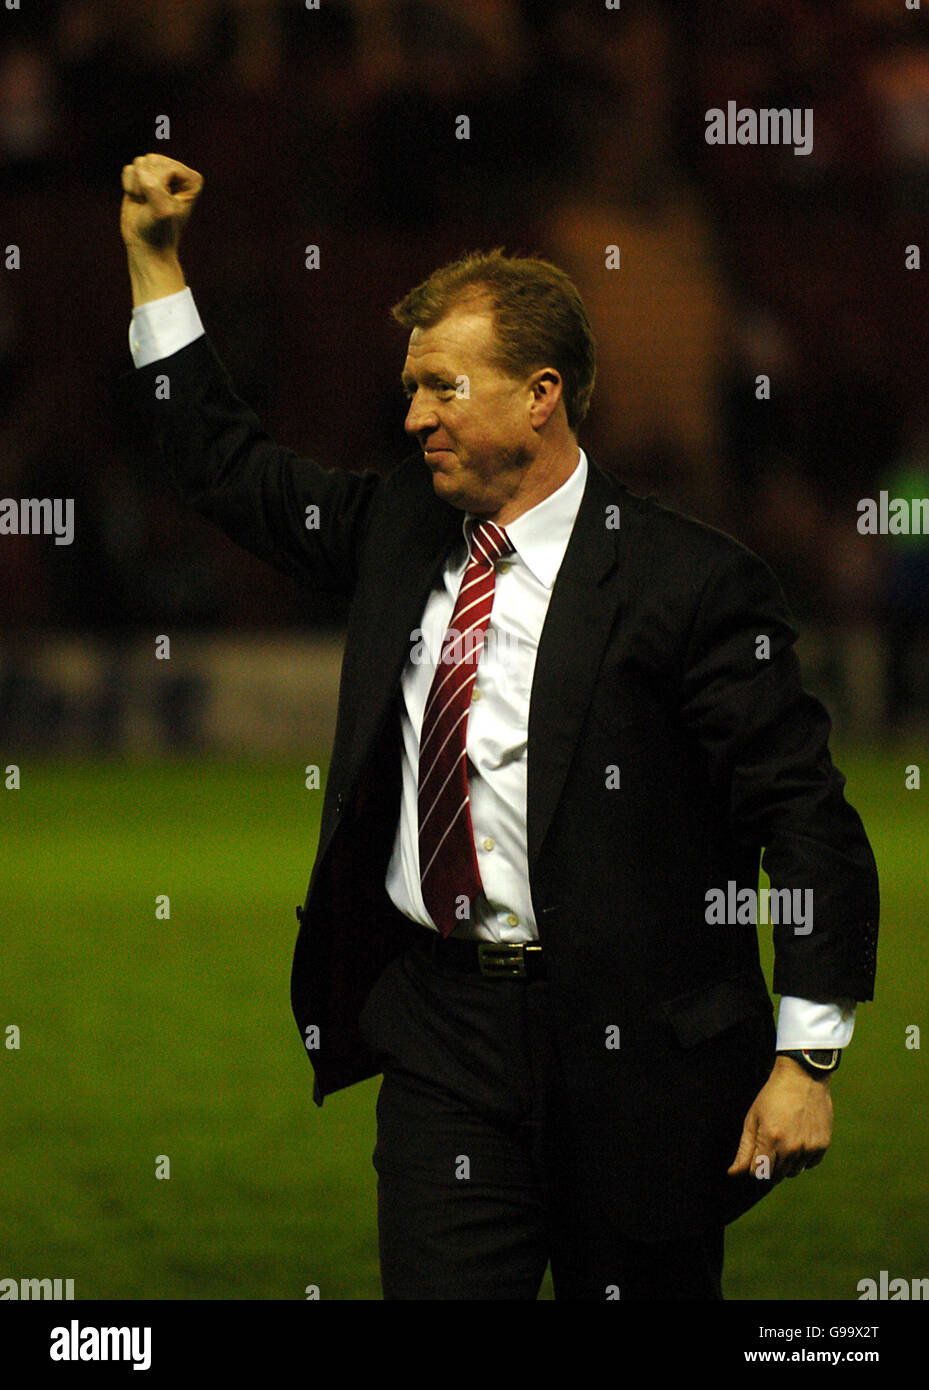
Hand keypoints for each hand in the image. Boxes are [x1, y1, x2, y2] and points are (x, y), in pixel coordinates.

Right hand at [120, 153, 202, 256]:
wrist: (147, 246)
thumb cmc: (159, 231)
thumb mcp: (162, 210)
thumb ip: (152, 186)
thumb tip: (138, 168)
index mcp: (192, 179)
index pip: (167, 166)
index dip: (160, 187)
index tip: (164, 206)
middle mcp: (177, 173)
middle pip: (152, 160)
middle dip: (147, 185)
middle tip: (153, 205)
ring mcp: (159, 174)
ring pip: (139, 163)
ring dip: (137, 186)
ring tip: (145, 202)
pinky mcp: (142, 178)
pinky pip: (129, 169)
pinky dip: (128, 185)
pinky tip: (137, 199)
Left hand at [728, 1055, 833, 1183]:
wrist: (803, 1077)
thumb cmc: (772, 1096)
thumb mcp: (753, 1119)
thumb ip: (744, 1149)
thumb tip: (733, 1174)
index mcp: (770, 1140)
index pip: (758, 1173)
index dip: (753, 1167)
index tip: (755, 1155)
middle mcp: (791, 1148)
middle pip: (776, 1176)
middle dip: (768, 1166)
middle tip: (768, 1146)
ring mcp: (808, 1148)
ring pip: (793, 1172)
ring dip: (786, 1163)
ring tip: (783, 1140)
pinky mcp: (822, 1145)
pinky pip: (809, 1164)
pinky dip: (802, 1158)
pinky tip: (798, 1139)